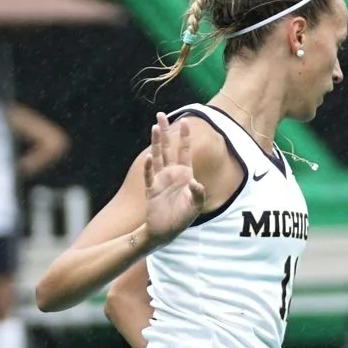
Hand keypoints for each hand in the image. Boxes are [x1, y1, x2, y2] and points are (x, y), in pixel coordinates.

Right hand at [141, 113, 205, 246]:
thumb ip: (198, 193)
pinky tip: (150, 158)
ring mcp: (160, 180)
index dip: (185, 137)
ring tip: (155, 127)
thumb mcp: (195, 206)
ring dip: (156, 143)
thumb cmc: (182, 218)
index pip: (185, 151)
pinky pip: (149, 176)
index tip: (185, 120)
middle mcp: (171, 174)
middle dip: (165, 132)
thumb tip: (195, 183)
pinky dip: (149, 168)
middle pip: (168, 148)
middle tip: (160, 115)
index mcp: (185, 174)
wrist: (165, 232)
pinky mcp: (151, 189)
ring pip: (158, 157)